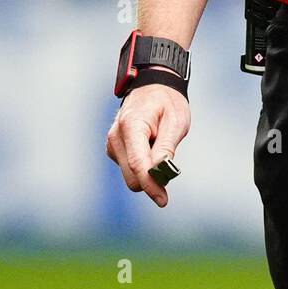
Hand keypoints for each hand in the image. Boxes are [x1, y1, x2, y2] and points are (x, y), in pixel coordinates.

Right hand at [106, 82, 189, 207]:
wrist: (153, 87)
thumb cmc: (167, 102)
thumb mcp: (175, 121)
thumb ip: (166, 148)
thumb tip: (160, 175)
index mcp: (131, 126)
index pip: (138, 164)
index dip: (151, 185)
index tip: (163, 200)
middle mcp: (116, 137)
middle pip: (132, 177)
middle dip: (152, 180)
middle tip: (171, 164)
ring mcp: (112, 145)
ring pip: (131, 176)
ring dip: (148, 171)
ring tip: (159, 144)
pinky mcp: (114, 151)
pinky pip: (130, 170)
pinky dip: (143, 166)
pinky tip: (150, 146)